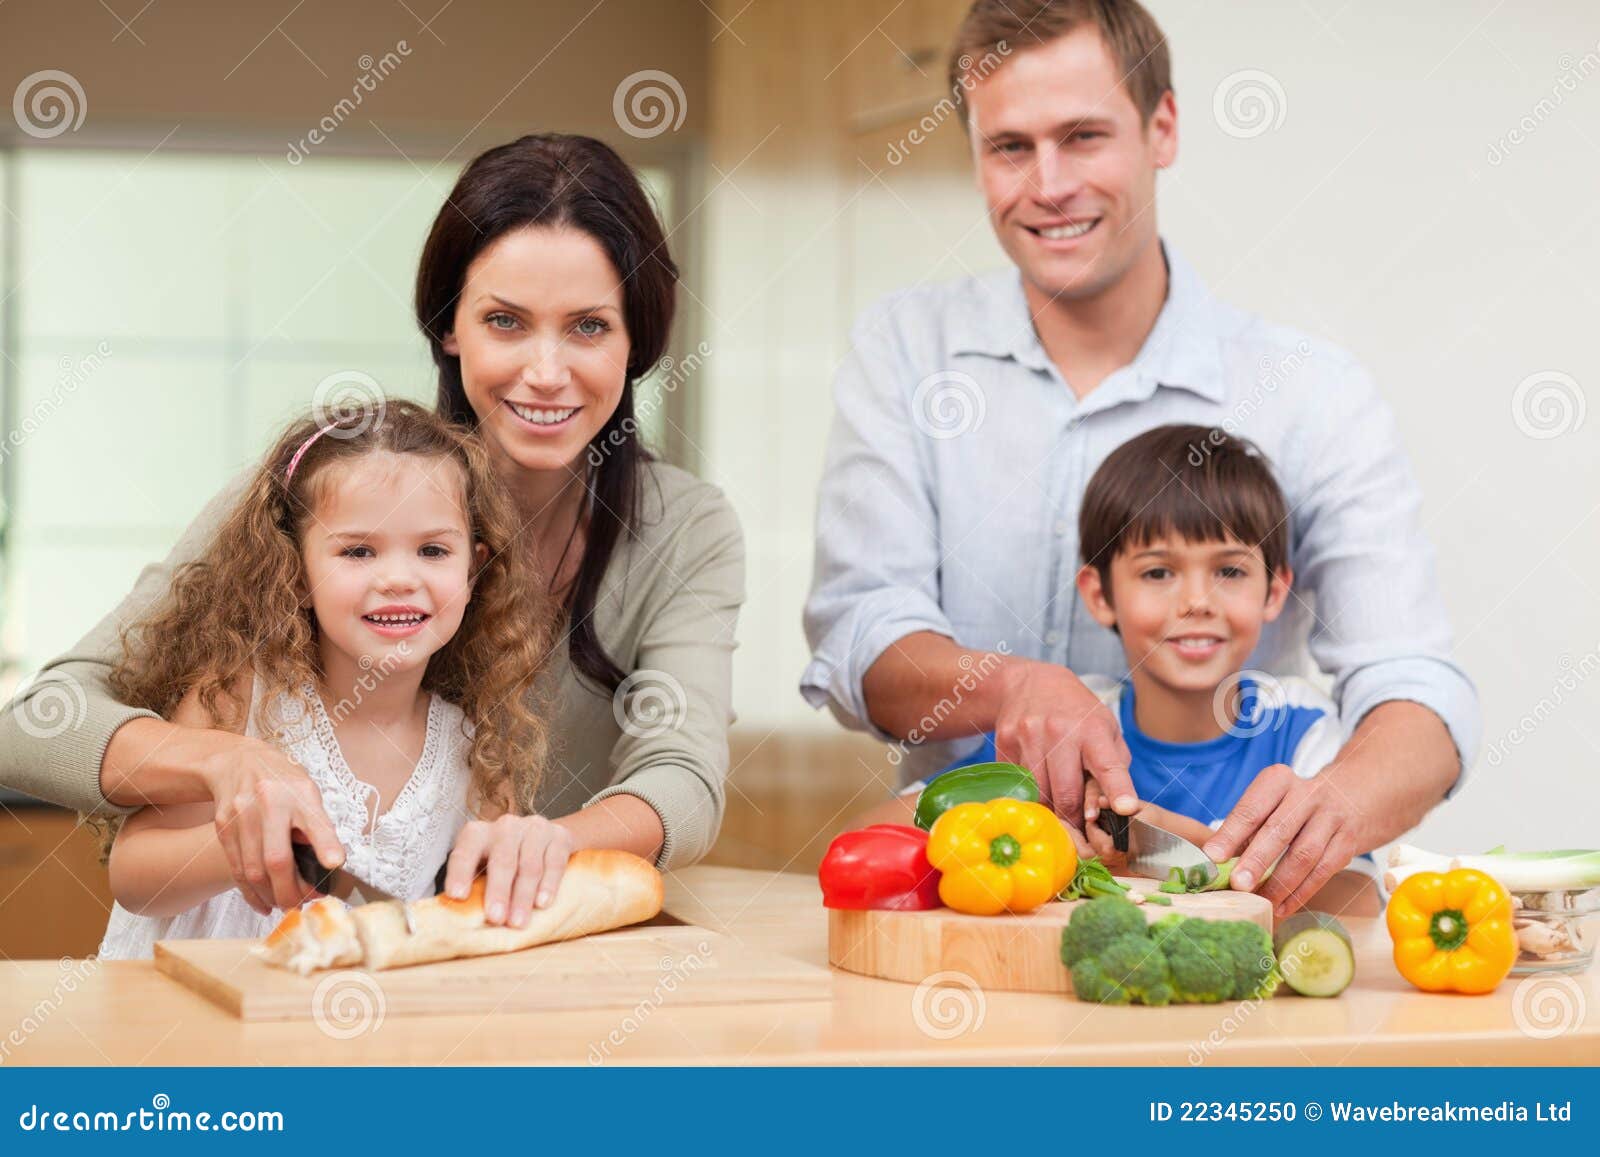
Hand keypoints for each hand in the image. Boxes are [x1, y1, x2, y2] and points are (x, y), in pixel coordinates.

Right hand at [204, 736, 343, 914]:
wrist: (238, 762)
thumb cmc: (282, 781)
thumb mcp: (309, 793)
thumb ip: (319, 824)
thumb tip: (331, 862)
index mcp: (296, 793)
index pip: (314, 822)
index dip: (326, 845)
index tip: (335, 864)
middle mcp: (266, 805)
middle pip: (276, 860)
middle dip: (292, 892)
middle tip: (307, 903)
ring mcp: (240, 819)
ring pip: (253, 872)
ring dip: (272, 897)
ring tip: (289, 905)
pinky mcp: (223, 830)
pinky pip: (236, 871)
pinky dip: (252, 893)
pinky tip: (265, 903)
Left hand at [443, 814, 574, 927]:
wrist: (544, 842)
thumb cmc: (505, 864)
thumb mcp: (483, 870)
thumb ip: (472, 889)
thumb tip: (455, 923)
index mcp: (478, 834)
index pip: (465, 852)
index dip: (460, 873)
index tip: (458, 896)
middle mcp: (505, 826)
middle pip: (502, 860)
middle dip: (498, 891)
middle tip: (496, 918)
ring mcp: (535, 828)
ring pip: (529, 864)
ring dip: (523, 896)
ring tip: (518, 921)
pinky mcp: (560, 835)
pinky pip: (555, 861)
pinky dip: (549, 884)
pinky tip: (543, 903)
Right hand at [991, 660, 1134, 827]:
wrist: (1030, 683)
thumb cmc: (1077, 714)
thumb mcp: (1106, 730)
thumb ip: (1114, 769)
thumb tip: (1112, 809)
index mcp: (1093, 729)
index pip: (1108, 765)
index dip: (1118, 790)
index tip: (1126, 808)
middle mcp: (1059, 731)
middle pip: (1066, 794)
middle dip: (1073, 818)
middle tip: (1077, 825)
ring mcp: (1028, 736)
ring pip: (1039, 794)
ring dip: (1049, 806)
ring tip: (1056, 799)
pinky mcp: (1005, 743)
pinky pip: (1018, 784)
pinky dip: (1029, 792)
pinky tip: (1035, 779)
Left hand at [1203, 763, 1363, 916]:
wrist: (1351, 794)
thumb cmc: (1293, 805)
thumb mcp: (1270, 803)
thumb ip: (1244, 829)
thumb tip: (1214, 862)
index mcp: (1278, 780)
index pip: (1252, 808)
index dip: (1231, 833)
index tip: (1213, 856)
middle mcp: (1308, 794)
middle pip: (1279, 830)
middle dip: (1257, 860)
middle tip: (1237, 884)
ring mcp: (1332, 817)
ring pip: (1305, 854)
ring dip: (1279, 883)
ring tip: (1259, 902)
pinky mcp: (1348, 841)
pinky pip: (1323, 871)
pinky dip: (1301, 893)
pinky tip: (1282, 907)